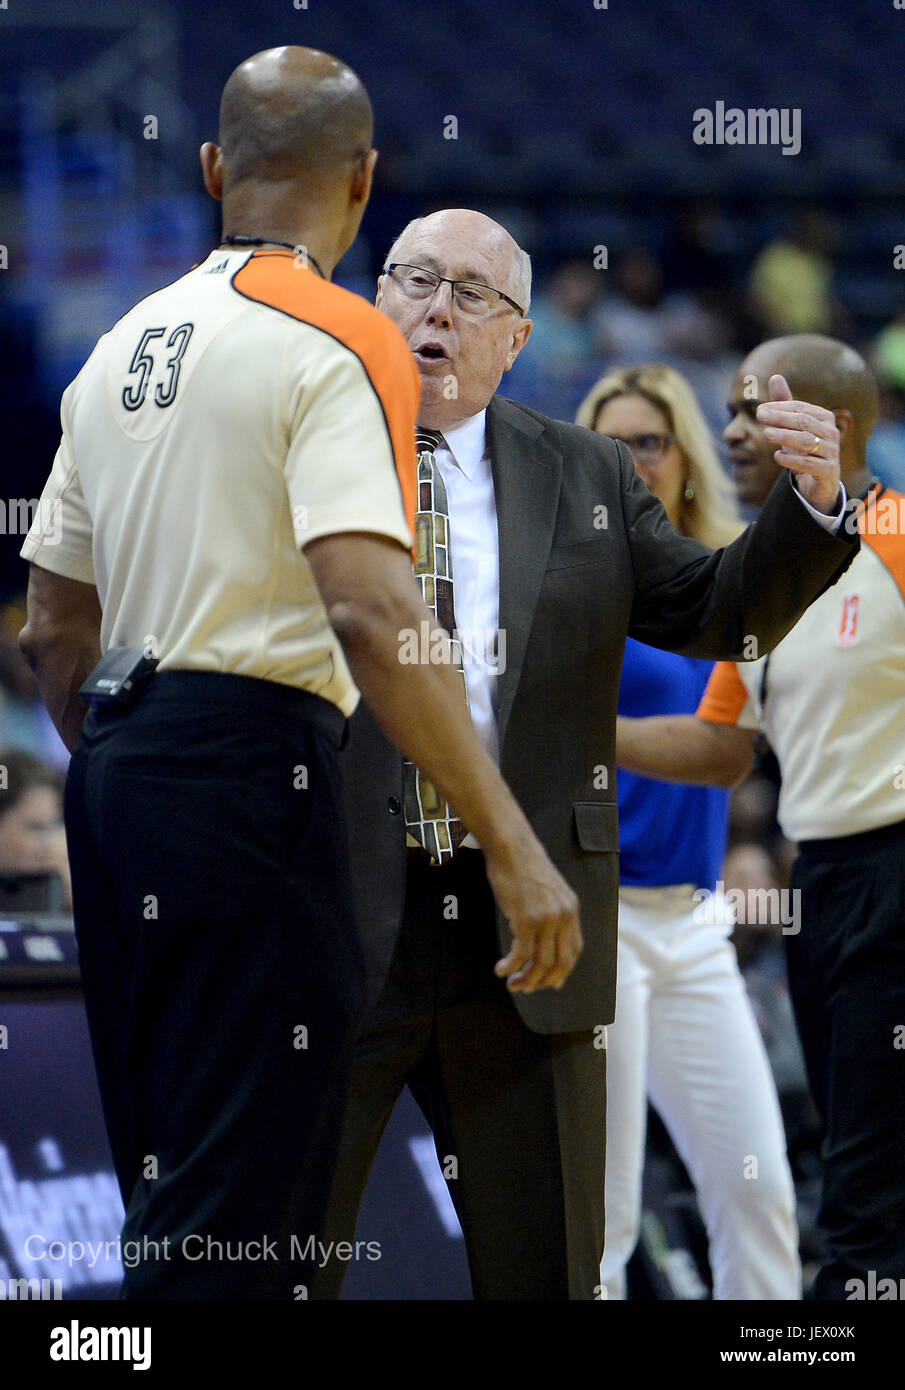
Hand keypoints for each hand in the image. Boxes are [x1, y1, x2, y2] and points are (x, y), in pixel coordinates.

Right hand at [484, 836, 581, 992]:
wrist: (511, 846)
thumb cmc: (523, 865)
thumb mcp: (548, 889)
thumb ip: (552, 912)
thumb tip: (545, 938)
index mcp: (571, 909)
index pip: (574, 950)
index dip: (562, 971)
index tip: (549, 982)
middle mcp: (564, 916)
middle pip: (561, 962)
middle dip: (543, 981)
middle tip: (526, 987)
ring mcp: (546, 919)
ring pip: (541, 963)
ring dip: (525, 979)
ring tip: (512, 983)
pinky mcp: (526, 920)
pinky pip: (521, 954)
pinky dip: (511, 966)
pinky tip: (501, 969)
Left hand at [756, 374, 841, 514]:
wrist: (818, 484)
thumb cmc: (804, 451)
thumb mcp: (792, 428)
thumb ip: (785, 404)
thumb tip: (775, 377)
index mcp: (824, 418)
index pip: (801, 409)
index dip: (781, 407)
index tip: (760, 410)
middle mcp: (831, 433)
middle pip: (804, 422)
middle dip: (780, 418)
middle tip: (760, 416)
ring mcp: (832, 453)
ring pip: (807, 442)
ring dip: (784, 436)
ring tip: (766, 434)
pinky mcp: (829, 472)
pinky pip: (810, 464)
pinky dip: (793, 460)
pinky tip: (777, 455)